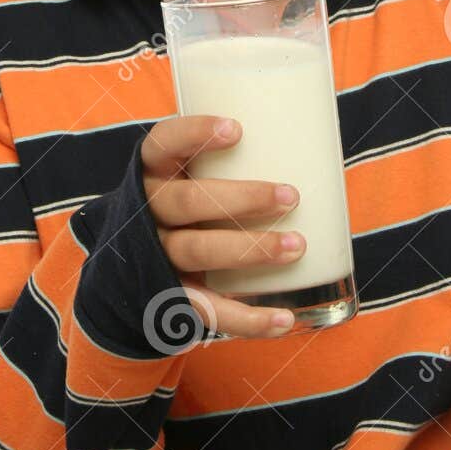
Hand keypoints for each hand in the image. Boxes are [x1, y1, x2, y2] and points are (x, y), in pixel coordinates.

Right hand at [141, 114, 305, 339]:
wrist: (133, 267)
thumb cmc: (190, 202)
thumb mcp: (193, 174)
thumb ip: (237, 160)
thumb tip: (317, 144)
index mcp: (155, 172)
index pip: (163, 143)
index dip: (194, 134)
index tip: (237, 129)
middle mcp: (149, 213)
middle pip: (189, 202)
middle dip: (243, 199)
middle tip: (291, 197)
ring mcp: (155, 257)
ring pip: (198, 251)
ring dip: (251, 250)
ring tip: (296, 246)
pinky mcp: (170, 297)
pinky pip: (208, 311)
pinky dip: (249, 320)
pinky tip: (285, 320)